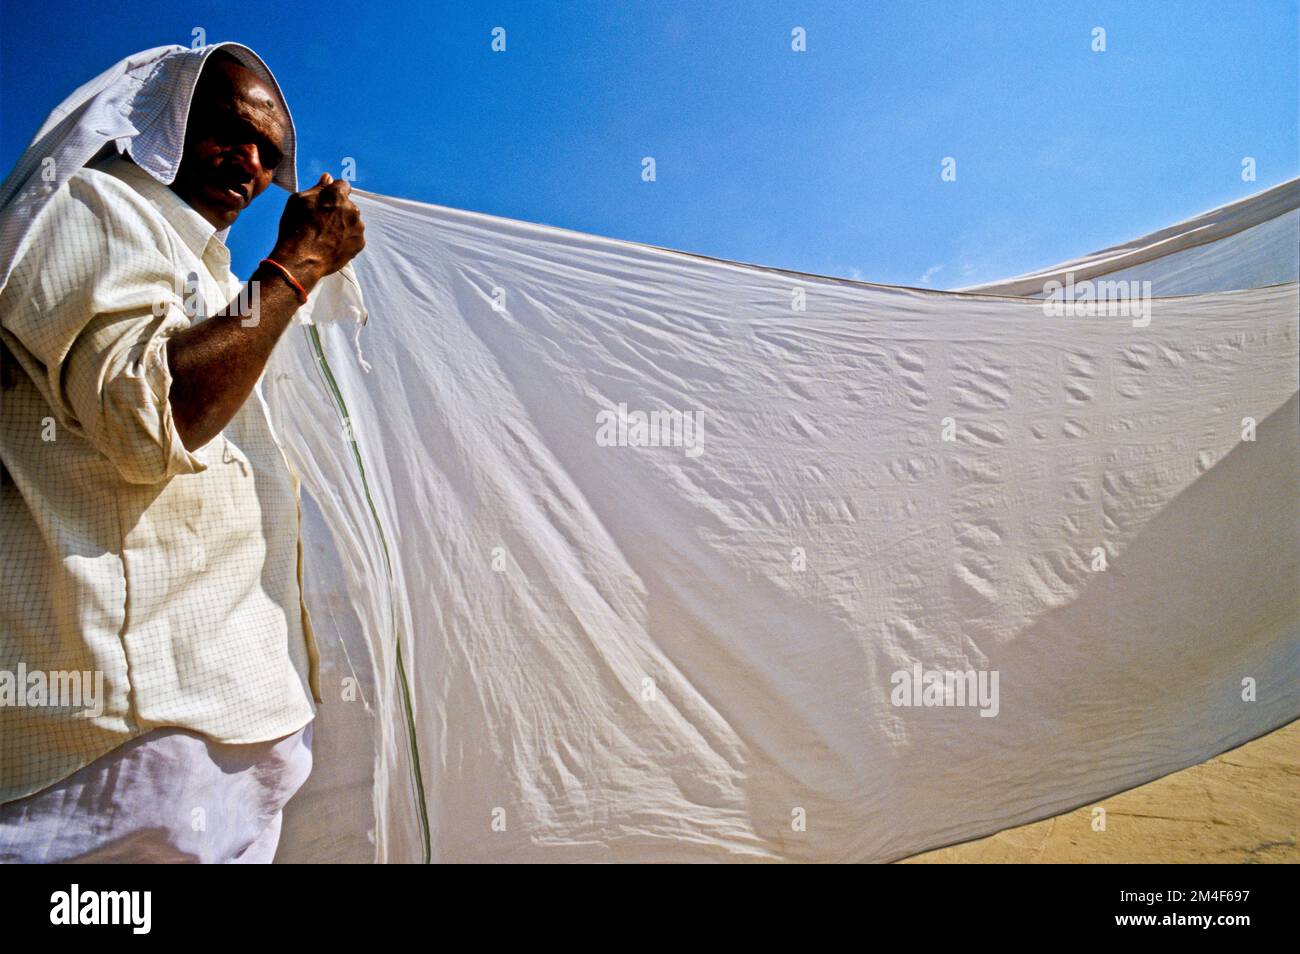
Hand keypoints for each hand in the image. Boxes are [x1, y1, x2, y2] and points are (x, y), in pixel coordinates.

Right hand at [270, 173, 364, 289]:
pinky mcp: (359, 244)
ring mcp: (358, 228)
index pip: (343, 185)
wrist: (301, 259)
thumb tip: (328, 177)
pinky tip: (332, 244)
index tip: (327, 200)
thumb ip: (317, 188)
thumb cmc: (296, 228)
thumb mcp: (298, 201)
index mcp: (337, 195)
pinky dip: (346, 239)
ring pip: (352, 221)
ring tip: (326, 235)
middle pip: (348, 205)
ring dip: (343, 225)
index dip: (334, 192)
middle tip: (322, 222)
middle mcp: (352, 209)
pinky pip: (354, 237)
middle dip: (338, 210)